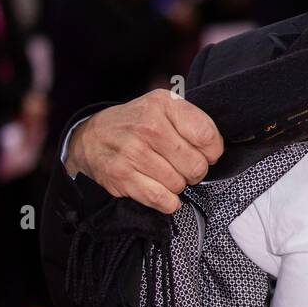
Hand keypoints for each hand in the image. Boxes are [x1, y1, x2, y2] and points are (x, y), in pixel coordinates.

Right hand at [65, 89, 223, 213]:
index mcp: (163, 105)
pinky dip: (167, 201)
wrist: (92, 137)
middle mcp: (148, 127)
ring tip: (165, 173)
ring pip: (179, 185)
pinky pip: (162, 200)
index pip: (207, 137)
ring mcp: (133, 153)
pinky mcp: (122, 177)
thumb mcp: (164, 107)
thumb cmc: (135, 123)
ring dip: (177, 185)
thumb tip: (215, 149)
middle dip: (194, 171)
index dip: (212, 151)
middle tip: (182, 165)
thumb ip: (193, 122)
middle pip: (196, 166)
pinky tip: (161, 189)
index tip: (204, 153)